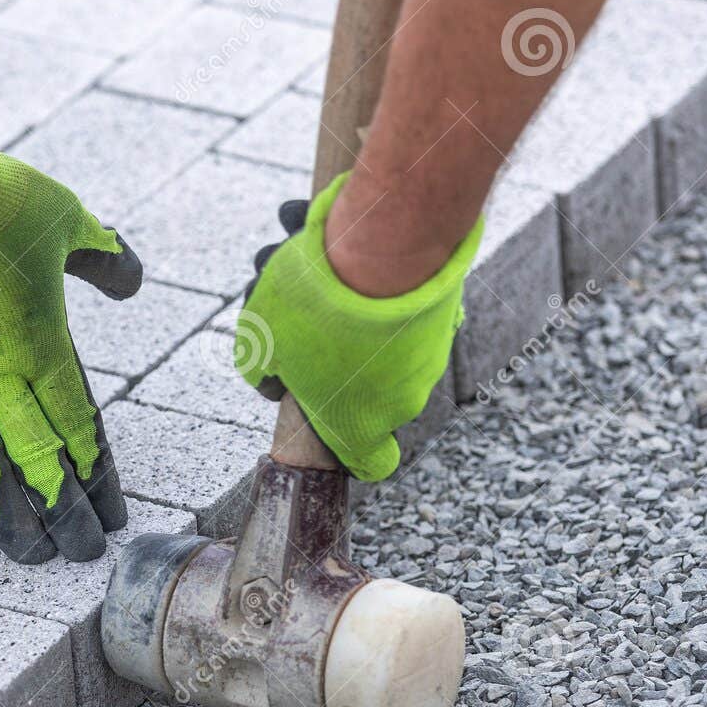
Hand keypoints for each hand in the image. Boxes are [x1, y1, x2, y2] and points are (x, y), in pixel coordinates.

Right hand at [0, 122, 140, 563]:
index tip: (113, 517)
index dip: (99, 479)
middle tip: (82, 555)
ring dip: (7, 521)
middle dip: (65, 516)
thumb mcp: (68, 219)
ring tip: (26, 558)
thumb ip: (104, 257)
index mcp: (44, 348)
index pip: (81, 431)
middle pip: (41, 465)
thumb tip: (133, 279)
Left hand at [235, 177, 482, 480]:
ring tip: (310, 258)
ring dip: (346, 308)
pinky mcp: (446, 315)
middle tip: (294, 308)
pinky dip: (379, 283)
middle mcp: (404, 399)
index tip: (330, 419)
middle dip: (326, 351)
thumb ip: (262, 371)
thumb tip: (274, 380)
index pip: (370, 463)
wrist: (385, 244)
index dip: (351, 449)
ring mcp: (430, 357)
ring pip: (378, 339)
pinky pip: (402, 305)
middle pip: (359, 385)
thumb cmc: (315, 306)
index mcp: (361, 423)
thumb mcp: (260, 342)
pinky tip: (348, 243)